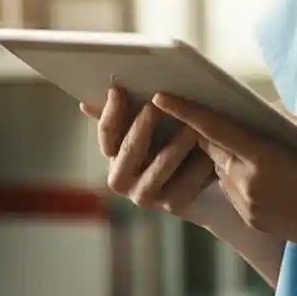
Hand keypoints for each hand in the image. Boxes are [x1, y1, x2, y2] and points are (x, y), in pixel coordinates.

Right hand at [81, 88, 221, 225]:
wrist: (195, 186)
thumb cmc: (166, 145)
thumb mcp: (146, 128)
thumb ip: (122, 116)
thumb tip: (85, 104)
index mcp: (113, 155)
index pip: (107, 133)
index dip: (110, 112)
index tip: (119, 91)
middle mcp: (122, 179)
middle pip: (128, 150)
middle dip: (141, 127)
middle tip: (156, 106)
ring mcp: (147, 194)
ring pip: (160, 166)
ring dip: (176, 145)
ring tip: (192, 127)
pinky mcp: (173, 204)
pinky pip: (187, 182)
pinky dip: (199, 165)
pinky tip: (211, 150)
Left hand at [150, 92, 296, 252]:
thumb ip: (278, 120)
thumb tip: (256, 108)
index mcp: (263, 155)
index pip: (214, 128)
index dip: (186, 111)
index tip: (163, 97)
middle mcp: (249, 181)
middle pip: (213, 150)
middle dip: (212, 135)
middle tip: (213, 118)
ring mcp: (249, 204)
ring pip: (222, 172)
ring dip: (228, 159)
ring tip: (253, 150)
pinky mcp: (253, 220)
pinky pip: (235, 193)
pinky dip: (241, 181)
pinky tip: (267, 178)